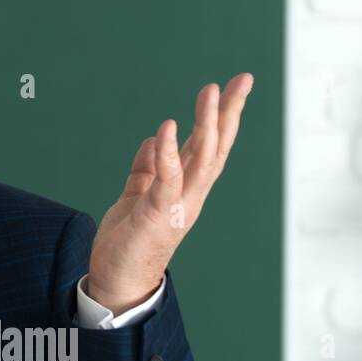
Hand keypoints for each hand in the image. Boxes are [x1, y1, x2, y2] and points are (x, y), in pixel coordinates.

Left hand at [87, 73, 253, 313]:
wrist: (119, 281)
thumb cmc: (130, 242)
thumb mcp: (138, 197)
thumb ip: (147, 170)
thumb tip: (152, 142)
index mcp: (187, 189)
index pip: (210, 146)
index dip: (223, 116)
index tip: (234, 86)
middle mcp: (191, 195)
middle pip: (216, 147)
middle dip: (229, 112)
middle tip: (242, 79)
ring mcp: (178, 205)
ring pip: (201, 158)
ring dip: (207, 124)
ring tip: (211, 90)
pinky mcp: (157, 214)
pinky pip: (166, 178)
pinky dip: (168, 152)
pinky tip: (169, 127)